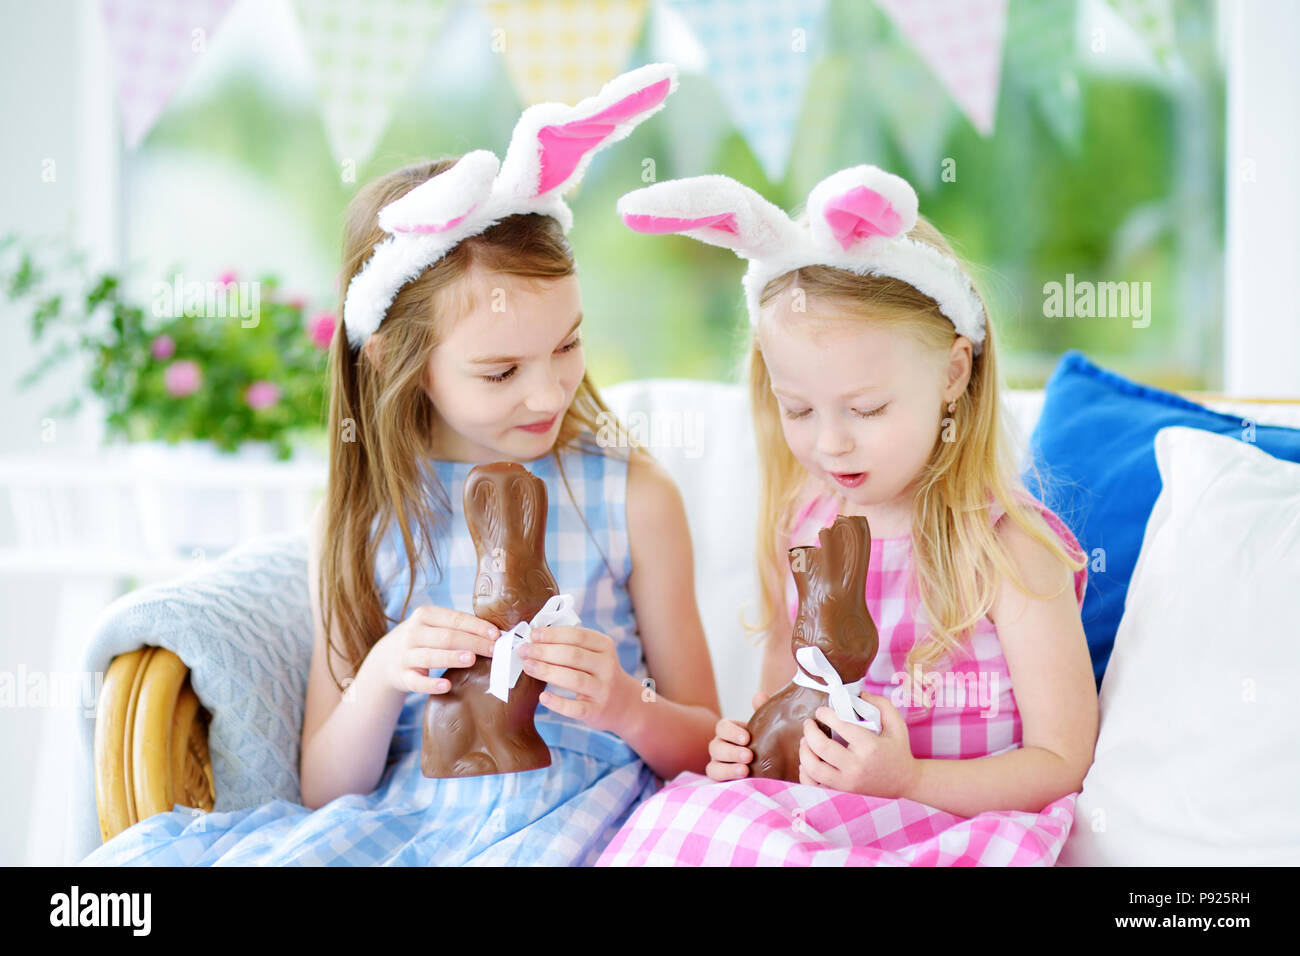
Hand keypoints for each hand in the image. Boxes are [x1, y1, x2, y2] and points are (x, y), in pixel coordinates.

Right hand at [376, 605, 499, 694]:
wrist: (385, 659)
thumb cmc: (423, 639)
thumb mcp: (434, 626)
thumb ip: (458, 627)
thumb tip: (495, 634)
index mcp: (425, 616)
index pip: (455, 619)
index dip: (476, 626)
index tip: (496, 635)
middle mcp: (413, 633)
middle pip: (446, 637)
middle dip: (472, 643)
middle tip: (494, 650)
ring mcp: (406, 655)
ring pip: (430, 656)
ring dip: (451, 658)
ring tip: (471, 659)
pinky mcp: (402, 677)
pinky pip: (417, 681)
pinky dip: (431, 684)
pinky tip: (447, 686)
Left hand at [518, 625, 632, 733]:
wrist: (625, 704)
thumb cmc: (599, 674)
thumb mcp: (595, 654)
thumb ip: (572, 645)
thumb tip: (535, 639)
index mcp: (605, 647)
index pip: (577, 635)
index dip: (553, 634)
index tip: (532, 635)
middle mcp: (607, 666)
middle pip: (573, 655)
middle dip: (545, 651)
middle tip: (524, 651)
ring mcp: (603, 690)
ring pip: (574, 679)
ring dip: (547, 671)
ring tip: (527, 667)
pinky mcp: (596, 711)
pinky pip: (576, 708)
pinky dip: (558, 703)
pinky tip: (542, 697)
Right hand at [704, 691, 769, 781]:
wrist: (778, 771)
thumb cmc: (769, 745)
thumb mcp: (768, 728)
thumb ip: (763, 711)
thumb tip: (759, 695)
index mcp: (730, 733)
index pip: (722, 727)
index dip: (732, 732)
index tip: (747, 738)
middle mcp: (721, 748)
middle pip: (715, 747)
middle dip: (731, 752)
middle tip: (749, 756)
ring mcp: (719, 766)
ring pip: (713, 766)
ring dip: (728, 768)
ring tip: (746, 770)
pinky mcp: (722, 782)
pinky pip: (716, 782)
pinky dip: (726, 780)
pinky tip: (742, 780)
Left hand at [797, 691, 918, 797]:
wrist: (905, 783)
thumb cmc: (898, 751)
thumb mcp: (897, 724)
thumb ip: (881, 704)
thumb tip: (858, 693)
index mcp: (870, 747)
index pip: (841, 726)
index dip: (826, 714)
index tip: (821, 711)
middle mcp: (856, 766)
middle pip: (821, 747)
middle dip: (809, 731)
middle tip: (808, 723)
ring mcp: (847, 783)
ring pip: (813, 768)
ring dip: (804, 751)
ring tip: (805, 741)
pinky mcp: (842, 793)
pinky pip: (814, 786)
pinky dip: (805, 774)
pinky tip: (807, 763)